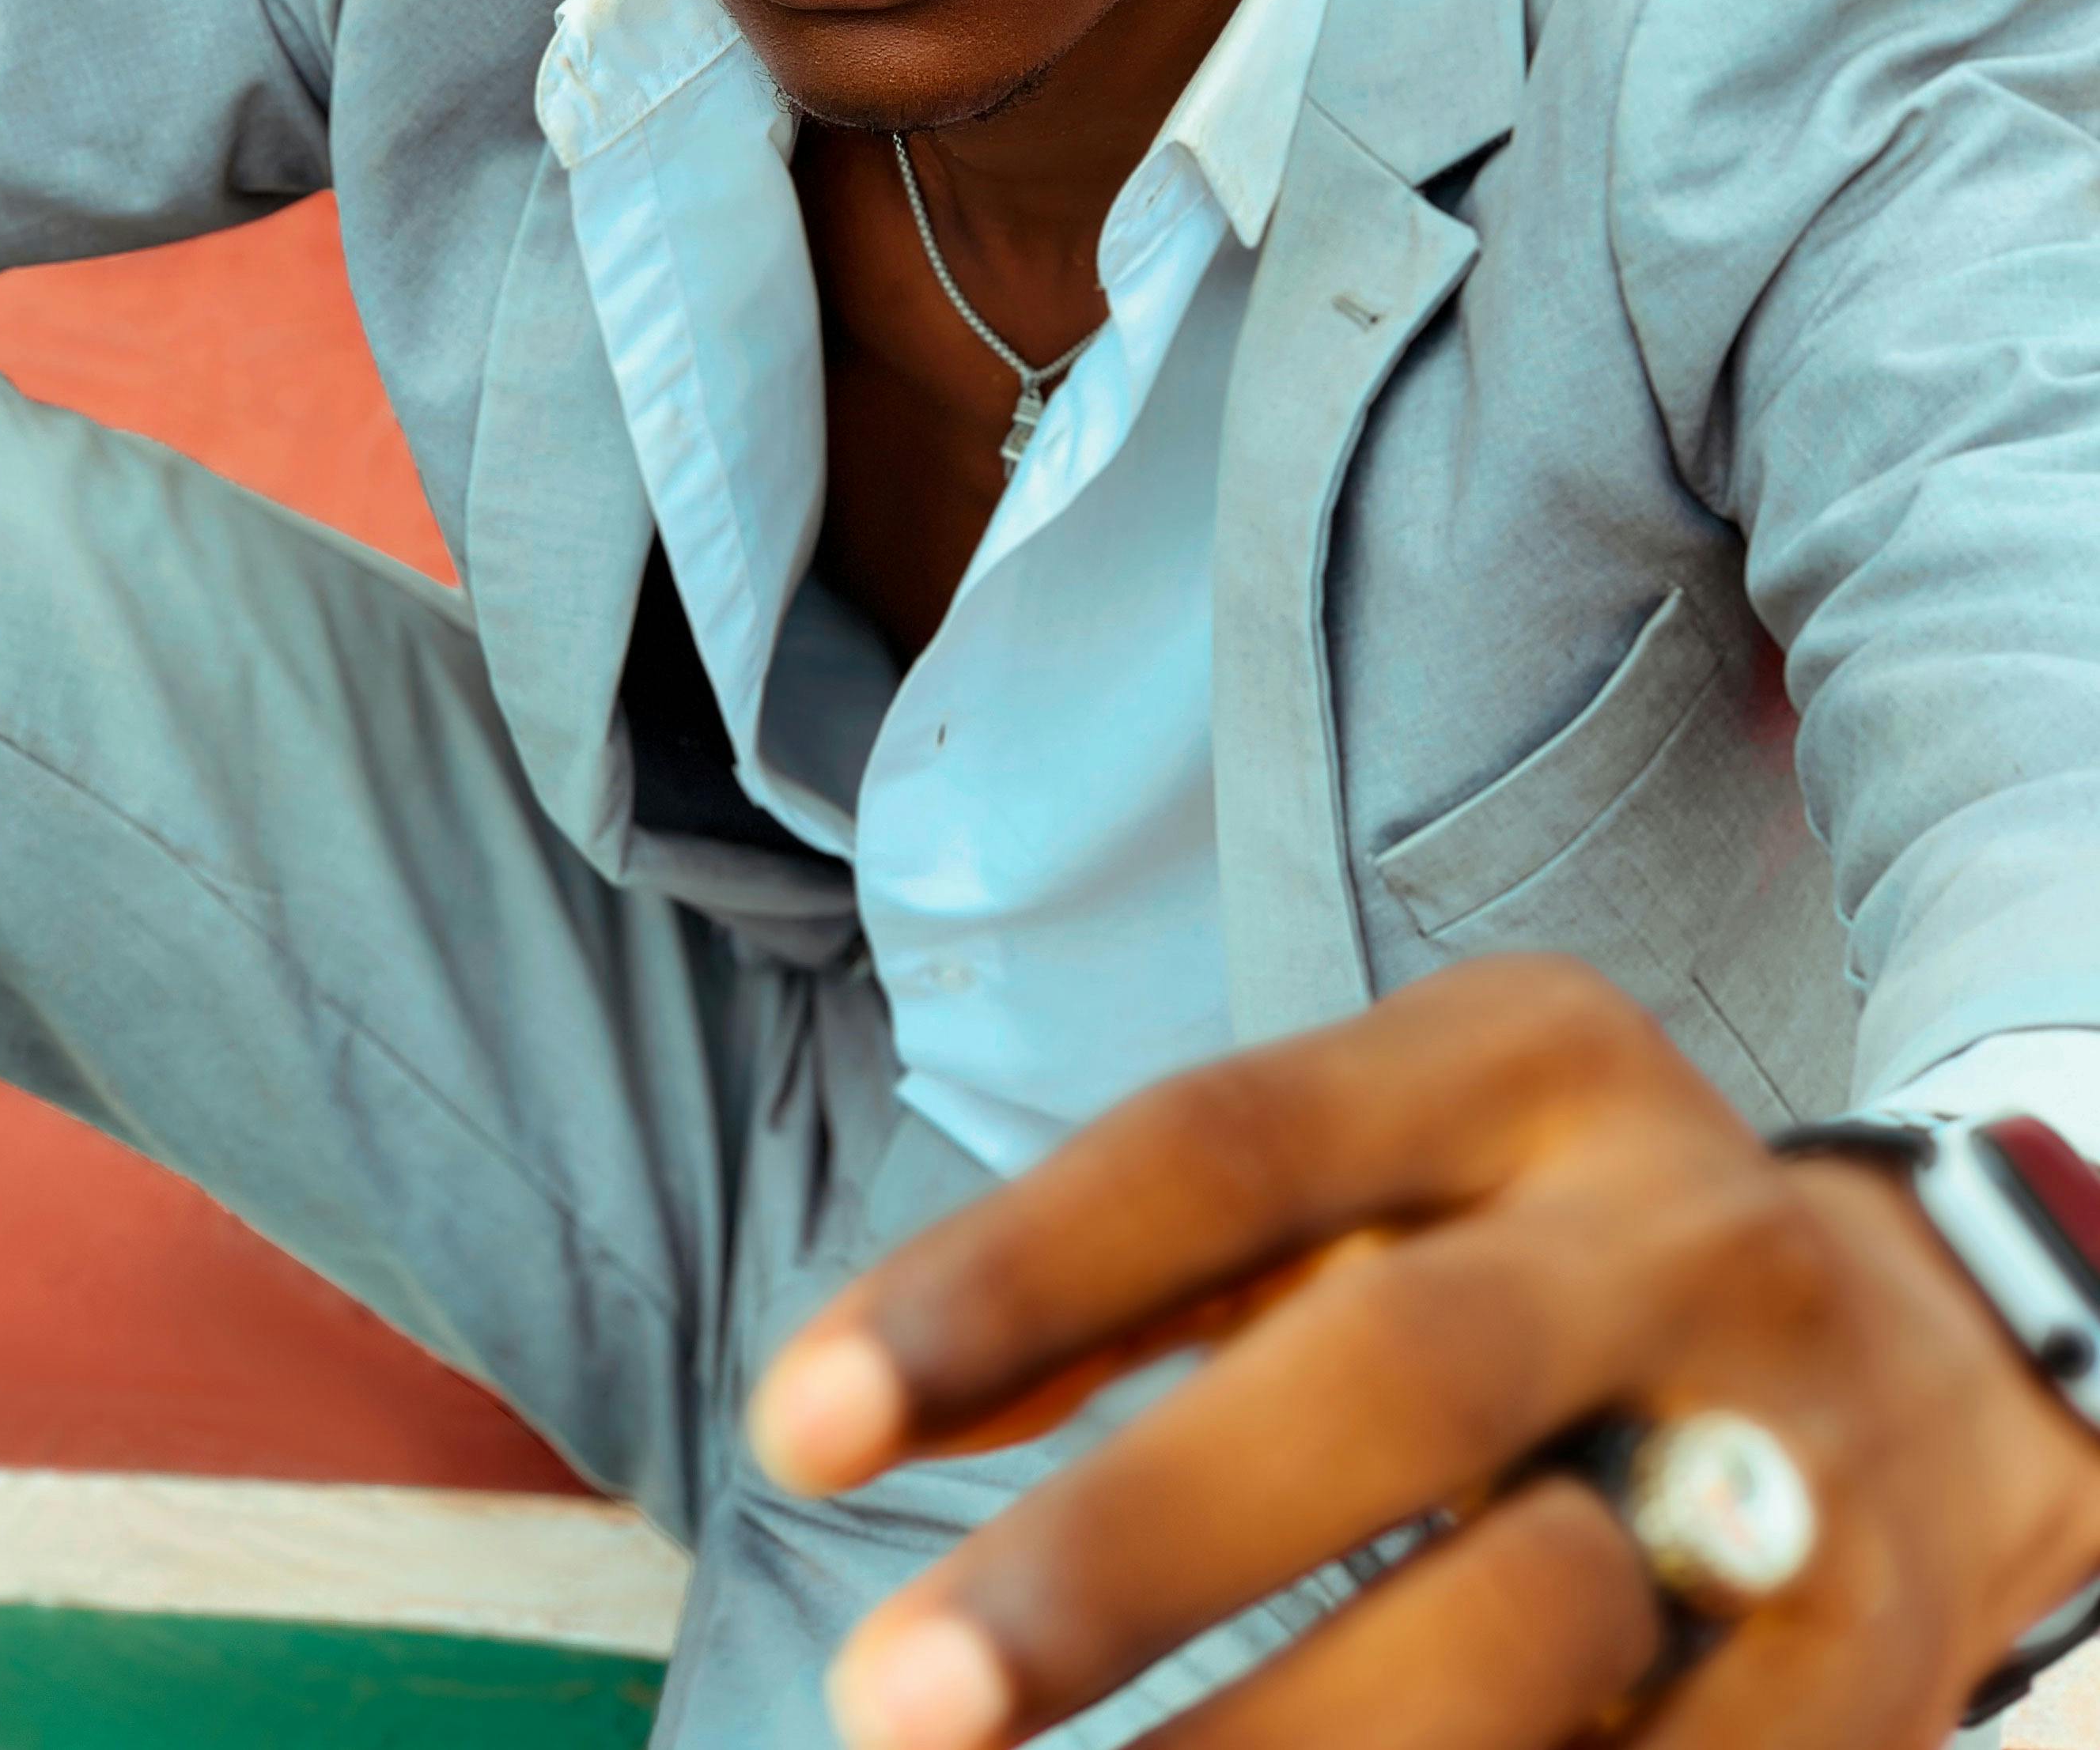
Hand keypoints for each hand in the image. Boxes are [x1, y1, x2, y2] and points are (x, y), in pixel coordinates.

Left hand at [747, 957, 2099, 1749]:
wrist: (1962, 1336)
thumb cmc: (1558, 1251)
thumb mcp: (1379, 1177)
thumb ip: (1141, 1271)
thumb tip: (867, 1394)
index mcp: (1519, 1064)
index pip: (1222, 1142)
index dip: (1003, 1278)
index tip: (790, 1427)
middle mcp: (1667, 1227)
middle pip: (1389, 1380)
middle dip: (1134, 1553)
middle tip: (892, 1701)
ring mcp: (1792, 1445)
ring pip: (1532, 1627)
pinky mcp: (1878, 1657)